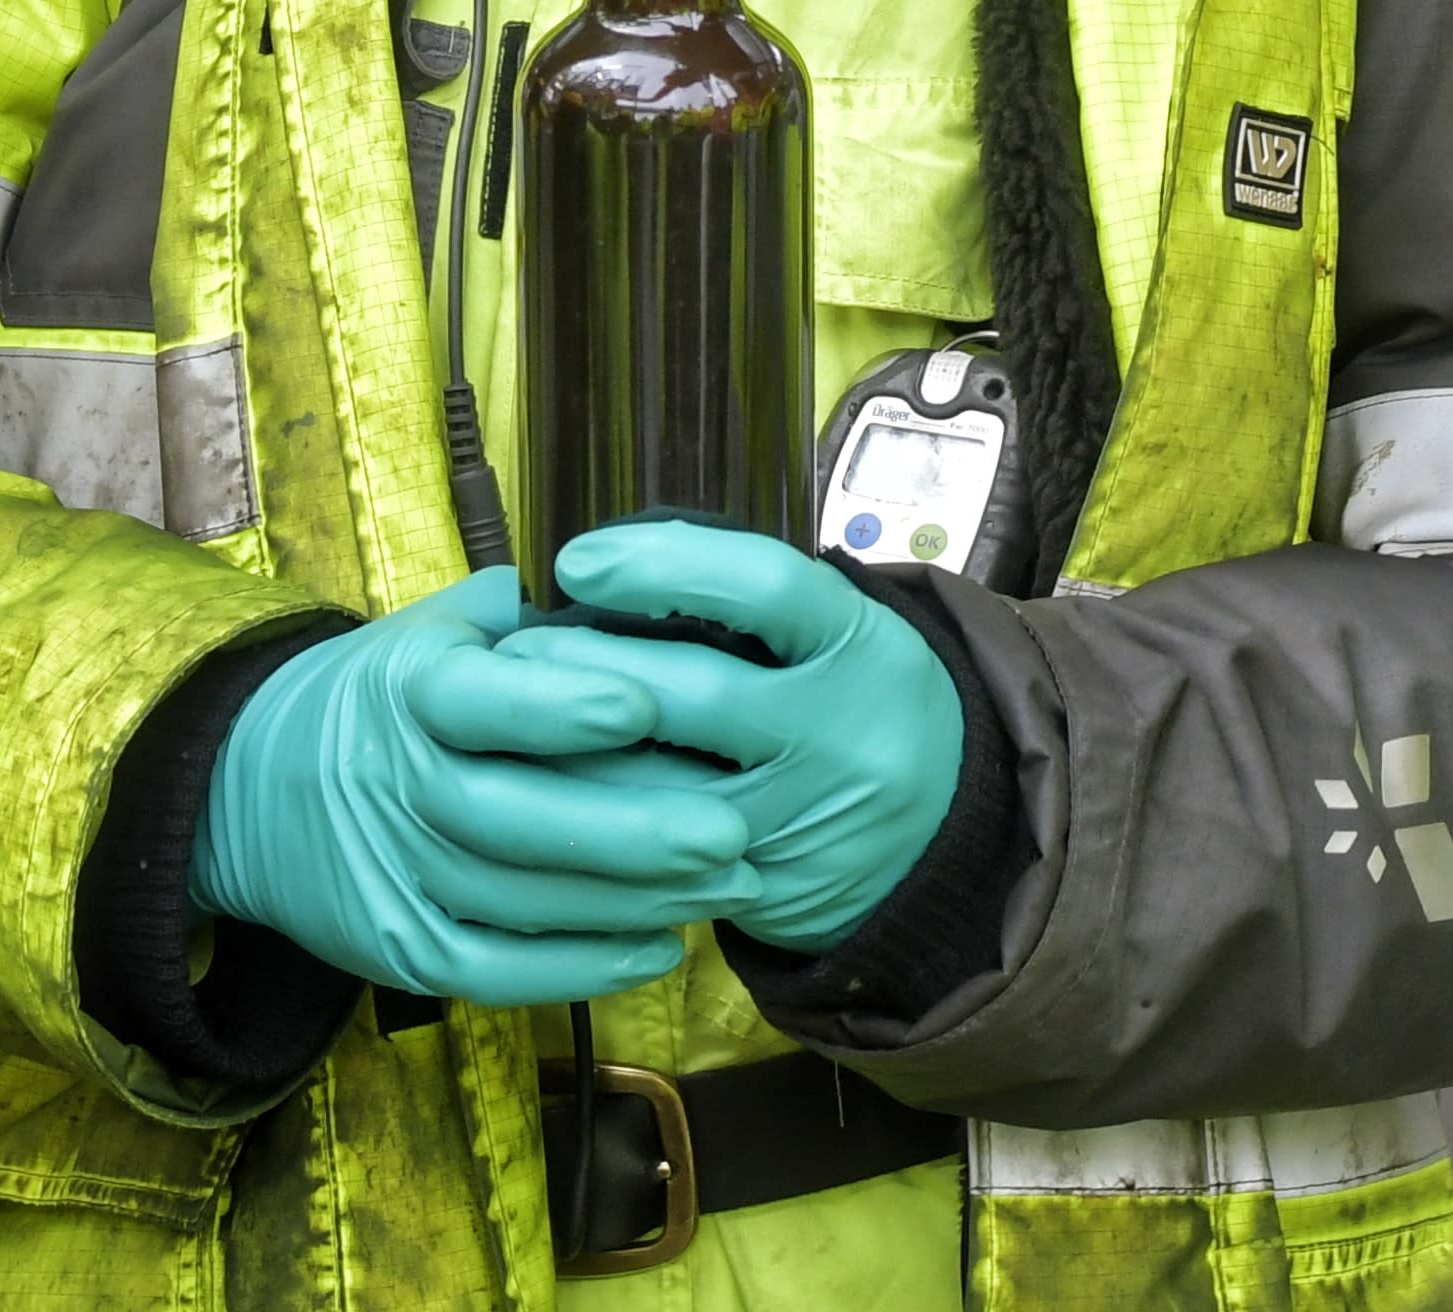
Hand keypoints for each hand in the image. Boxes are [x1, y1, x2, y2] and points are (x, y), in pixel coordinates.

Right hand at [199, 568, 757, 1005]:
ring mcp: (390, 875)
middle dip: (629, 829)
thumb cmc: (378, 698)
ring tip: (728, 883)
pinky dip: (579, 967)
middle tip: (732, 829)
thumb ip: (511, 613)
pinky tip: (659, 947)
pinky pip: (495, 971)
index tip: (646, 703)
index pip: (478, 701)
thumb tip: (613, 577)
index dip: (557, 706)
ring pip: (517, 900)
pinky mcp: (397, 950)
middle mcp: (392, 784)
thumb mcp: (423, 630)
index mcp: (405, 690)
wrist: (246, 788)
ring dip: (630, 901)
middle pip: (510, 818)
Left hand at [503, 523, 966, 952]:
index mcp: (859, 644)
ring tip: (508, 723)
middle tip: (511, 651)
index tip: (576, 559)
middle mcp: (840, 733)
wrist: (944, 829)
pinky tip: (546, 802)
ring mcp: (803, 822)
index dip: (661, 566)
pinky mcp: (766, 893)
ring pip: (661, 792)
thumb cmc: (856, 700)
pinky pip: (662, 866)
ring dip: (569, 757)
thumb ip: (745, 602)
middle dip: (586, 668)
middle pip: (696, 694)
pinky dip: (597, 830)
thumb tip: (610, 566)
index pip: (763, 587)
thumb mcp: (836, 631)